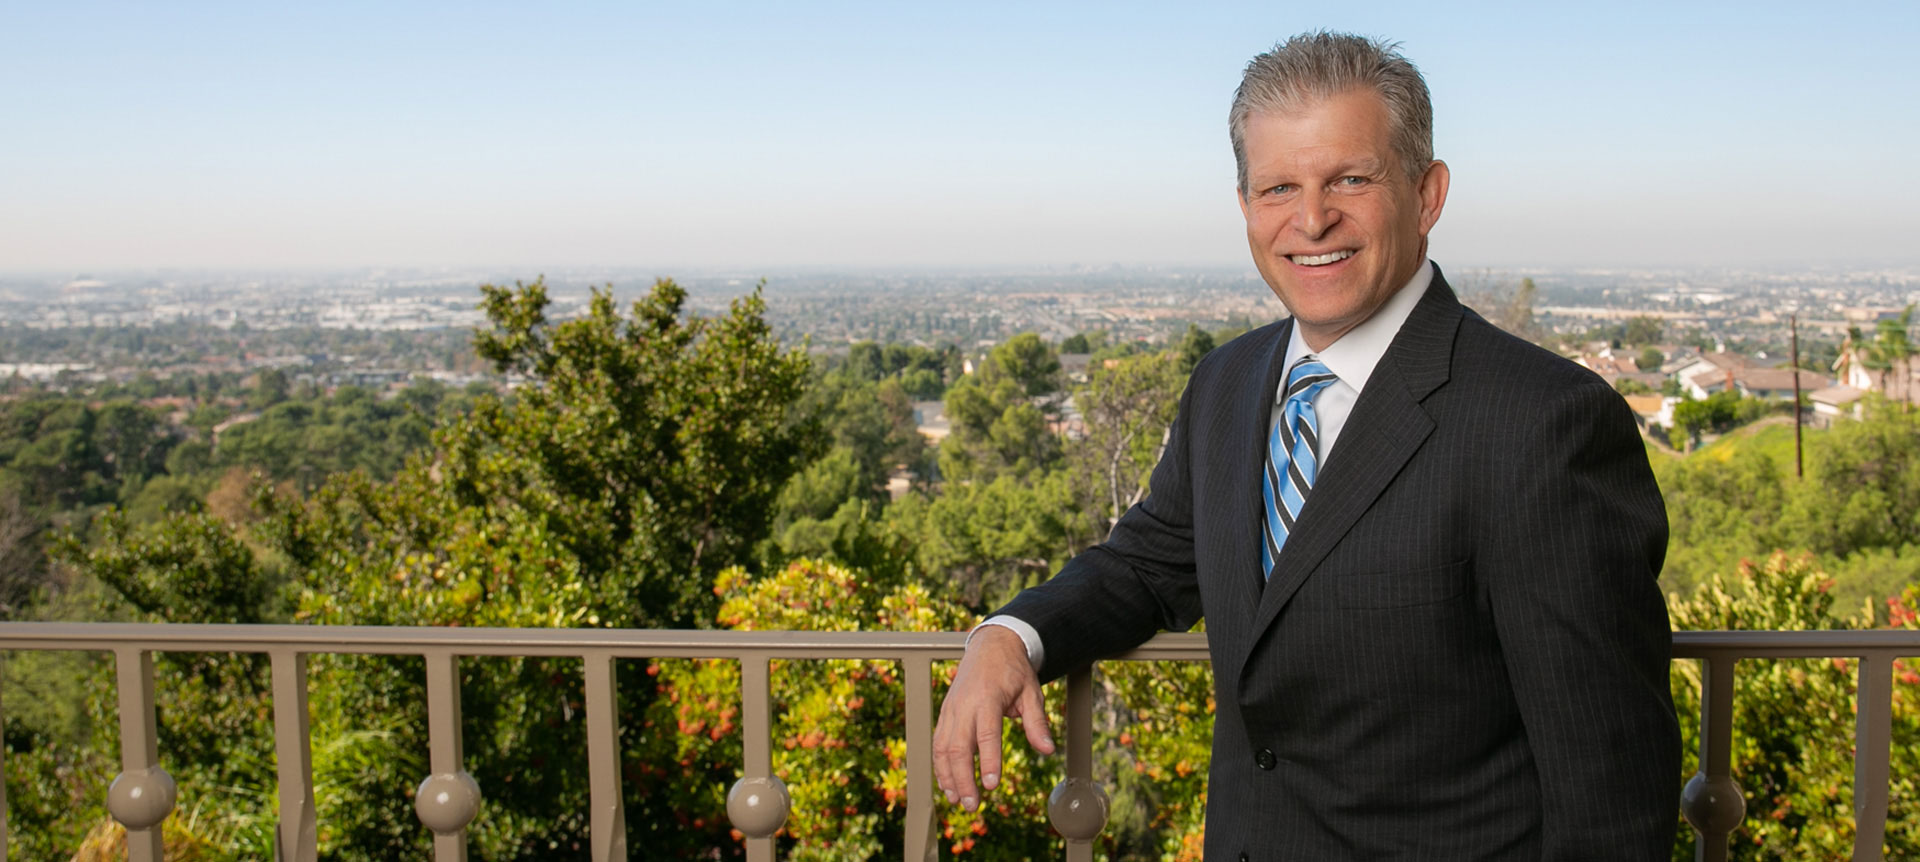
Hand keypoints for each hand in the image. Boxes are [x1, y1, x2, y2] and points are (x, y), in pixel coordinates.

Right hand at [932, 625, 1055, 811]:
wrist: (989, 646)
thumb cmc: (1013, 671)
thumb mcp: (1031, 692)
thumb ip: (1037, 722)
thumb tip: (1047, 750)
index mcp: (987, 698)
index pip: (986, 734)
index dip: (988, 761)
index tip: (991, 785)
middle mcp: (964, 705)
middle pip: (957, 747)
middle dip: (963, 779)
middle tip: (973, 805)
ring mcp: (951, 709)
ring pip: (942, 748)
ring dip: (948, 777)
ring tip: (958, 800)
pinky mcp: (945, 714)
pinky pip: (938, 742)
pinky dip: (941, 765)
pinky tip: (948, 784)